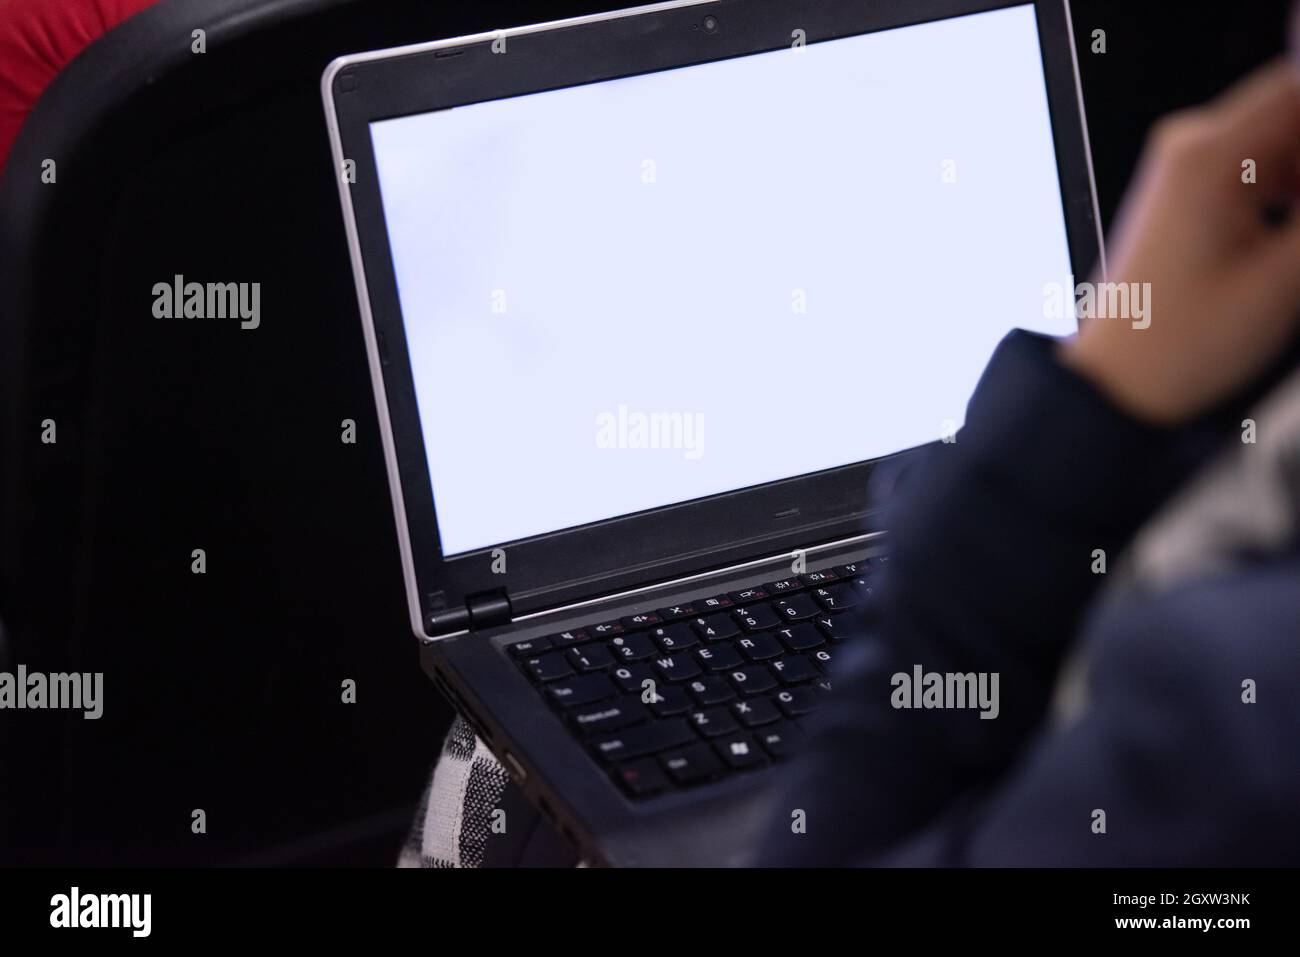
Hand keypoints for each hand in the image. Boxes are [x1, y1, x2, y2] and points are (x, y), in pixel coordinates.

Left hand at [1062, 60, 1299, 424]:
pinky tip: (1293, 242)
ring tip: (1294, 250)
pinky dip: (1291, 192)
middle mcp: (1188, 148)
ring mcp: (1183, 169)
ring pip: (1283, 141)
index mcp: (1207, 154)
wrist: (1119, 385)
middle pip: (1293, 112)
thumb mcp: (1287, 278)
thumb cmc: (1177, 344)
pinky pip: (1260, 167)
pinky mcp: (1187, 193)